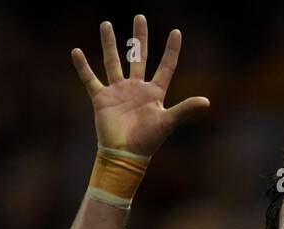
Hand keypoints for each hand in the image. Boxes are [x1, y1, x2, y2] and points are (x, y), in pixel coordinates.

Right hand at [71, 15, 209, 156]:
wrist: (125, 155)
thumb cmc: (148, 141)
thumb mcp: (168, 122)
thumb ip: (185, 109)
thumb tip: (207, 102)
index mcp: (154, 93)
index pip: (166, 66)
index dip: (171, 50)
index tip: (176, 32)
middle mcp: (136, 88)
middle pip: (138, 56)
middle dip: (139, 37)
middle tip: (140, 17)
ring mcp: (118, 91)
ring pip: (113, 61)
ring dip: (109, 43)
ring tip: (106, 24)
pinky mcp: (101, 98)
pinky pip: (90, 79)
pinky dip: (83, 66)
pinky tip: (76, 51)